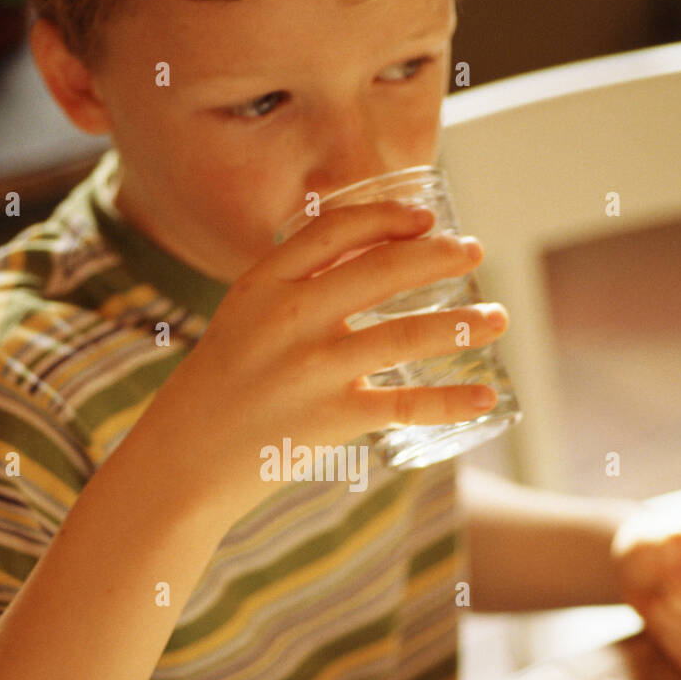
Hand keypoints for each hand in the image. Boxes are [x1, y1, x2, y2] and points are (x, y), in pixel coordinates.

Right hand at [150, 202, 505, 516]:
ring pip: (405, 334)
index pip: (334, 230)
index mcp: (261, 284)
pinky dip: (452, 399)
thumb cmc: (215, 390)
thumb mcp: (241, 322)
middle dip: (438, 257)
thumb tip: (363, 263)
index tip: (424, 218)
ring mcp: (312, 369)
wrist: (181, 462)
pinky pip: (406, 403)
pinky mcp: (331, 417)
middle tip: (474, 252)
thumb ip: (293, 292)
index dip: (386, 217)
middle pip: (381, 272)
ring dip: (462, 324)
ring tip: (499, 317)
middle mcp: (289, 318)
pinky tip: (486, 396)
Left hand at [611, 505, 680, 672]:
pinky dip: (672, 642)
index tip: (663, 587)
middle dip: (674, 612)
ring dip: (669, 627)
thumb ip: (665, 546)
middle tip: (657, 595)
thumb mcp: (645, 539)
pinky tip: (669, 621)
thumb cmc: (649, 550)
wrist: (648, 571)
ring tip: (662, 605)